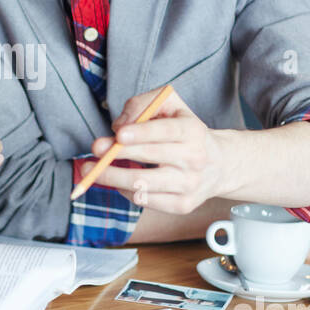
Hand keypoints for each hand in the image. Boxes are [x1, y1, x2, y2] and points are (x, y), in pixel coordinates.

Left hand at [82, 86, 227, 214]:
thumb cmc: (184, 132)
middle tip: (95, 149)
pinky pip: (145, 200)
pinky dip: (125, 191)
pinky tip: (117, 181)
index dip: (142, 133)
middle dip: (118, 154)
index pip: (166, 131)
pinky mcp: (182, 205)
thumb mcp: (171, 106)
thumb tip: (119, 126)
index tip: (119, 135)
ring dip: (112, 177)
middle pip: (151, 157)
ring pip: (143, 184)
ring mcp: (189, 185)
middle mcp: (195, 159)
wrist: (218, 164)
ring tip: (92, 170)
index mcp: (193, 131)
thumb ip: (144, 104)